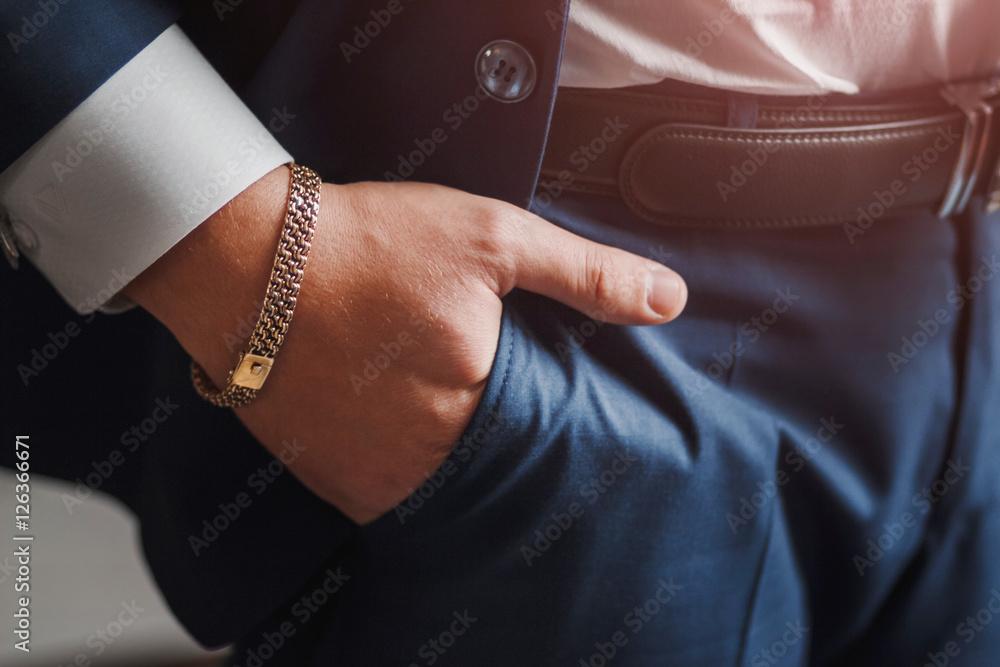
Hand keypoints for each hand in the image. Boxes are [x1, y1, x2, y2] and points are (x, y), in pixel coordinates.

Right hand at [126, 166, 686, 522]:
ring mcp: (378, 474)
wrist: (251, 264)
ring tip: (431, 401)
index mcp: (481, 396)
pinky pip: (395, 493)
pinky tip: (395, 422)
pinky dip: (406, 467)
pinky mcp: (336, 482)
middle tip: (468, 381)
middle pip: (497, 460)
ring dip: (452, 454)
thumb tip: (669, 300)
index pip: (549, 427)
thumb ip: (585, 273)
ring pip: (446, 483)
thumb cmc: (371, 242)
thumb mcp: (492, 237)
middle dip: (500, 431)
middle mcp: (429, 451)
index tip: (525, 373)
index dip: (545, 401)